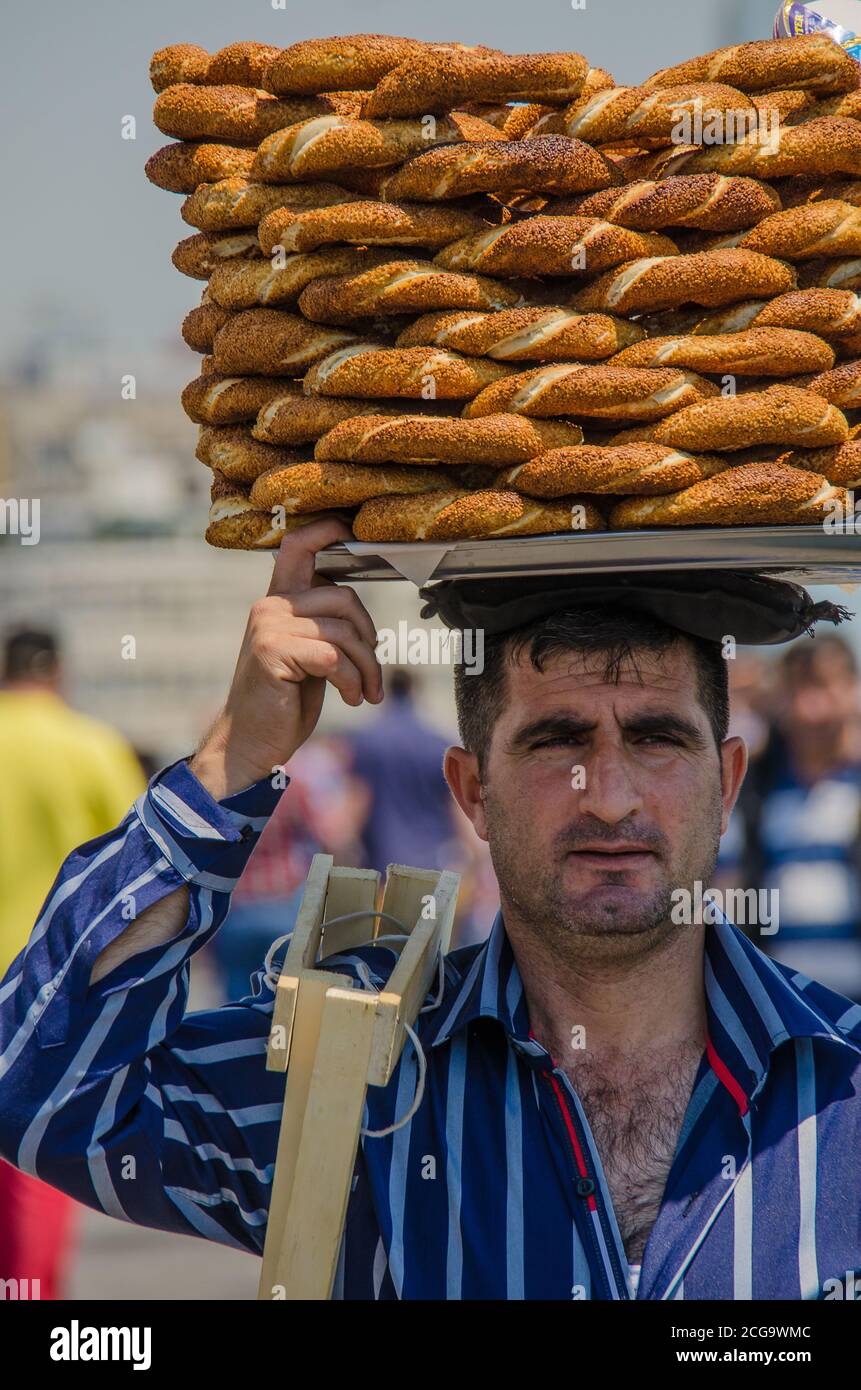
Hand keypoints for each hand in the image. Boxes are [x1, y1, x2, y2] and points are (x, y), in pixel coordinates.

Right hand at [189, 518, 382, 799]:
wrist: (249, 743)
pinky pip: (334, 657)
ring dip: (366, 667)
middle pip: (343, 596)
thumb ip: (323, 626)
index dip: (326, 530)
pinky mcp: (272, 652)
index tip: (348, 528)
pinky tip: (351, 698)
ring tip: (364, 691)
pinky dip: (352, 681)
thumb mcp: (307, 656)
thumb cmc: (282, 701)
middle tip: (372, 671)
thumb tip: (357, 612)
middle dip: (369, 637)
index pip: (298, 546)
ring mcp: (267, 627)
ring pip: (343, 631)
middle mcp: (269, 606)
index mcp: (278, 601)